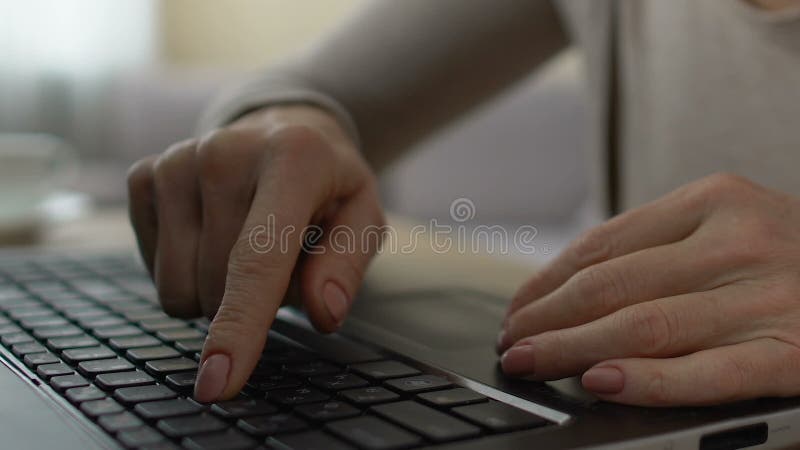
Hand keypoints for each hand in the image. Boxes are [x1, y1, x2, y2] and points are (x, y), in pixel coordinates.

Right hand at [127, 105, 383, 401]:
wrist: (282, 132)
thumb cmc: (328, 187)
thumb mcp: (362, 218)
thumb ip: (347, 265)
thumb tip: (323, 313)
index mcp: (292, 159)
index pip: (258, 259)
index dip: (239, 327)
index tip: (219, 382)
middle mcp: (225, 151)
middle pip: (215, 286)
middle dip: (249, 301)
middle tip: (282, 260)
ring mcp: (177, 160)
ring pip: (177, 287)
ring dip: (215, 291)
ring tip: (247, 245)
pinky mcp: (144, 174)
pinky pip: (153, 271)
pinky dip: (185, 269)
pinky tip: (213, 233)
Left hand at [498, 173, 799, 405]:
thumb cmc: (792, 258)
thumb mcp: (731, 228)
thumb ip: (665, 249)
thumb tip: (570, 290)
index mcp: (715, 200)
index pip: (602, 245)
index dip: (546, 282)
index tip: (517, 310)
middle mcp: (740, 239)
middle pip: (612, 285)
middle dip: (547, 319)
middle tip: (511, 344)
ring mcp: (771, 296)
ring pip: (645, 325)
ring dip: (572, 349)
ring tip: (532, 365)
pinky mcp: (798, 353)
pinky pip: (708, 371)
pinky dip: (648, 380)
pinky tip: (601, 382)